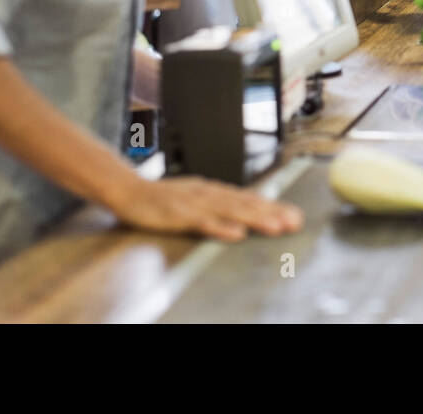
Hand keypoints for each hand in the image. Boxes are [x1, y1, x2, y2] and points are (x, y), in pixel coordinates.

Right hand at [110, 176, 303, 241]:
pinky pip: (202, 222)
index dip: (273, 207)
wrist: (127, 190)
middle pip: (246, 204)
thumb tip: (243, 209)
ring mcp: (194, 203)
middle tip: (295, 222)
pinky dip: (220, 227)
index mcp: (214, 191)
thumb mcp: (195, 197)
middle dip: (273, 213)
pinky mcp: (178, 215)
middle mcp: (209, 194)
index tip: (295, 215)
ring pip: (230, 212)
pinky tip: (236, 233)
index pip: (250, 199)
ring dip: (255, 219)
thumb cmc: (161, 198)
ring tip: (276, 227)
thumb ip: (218, 203)